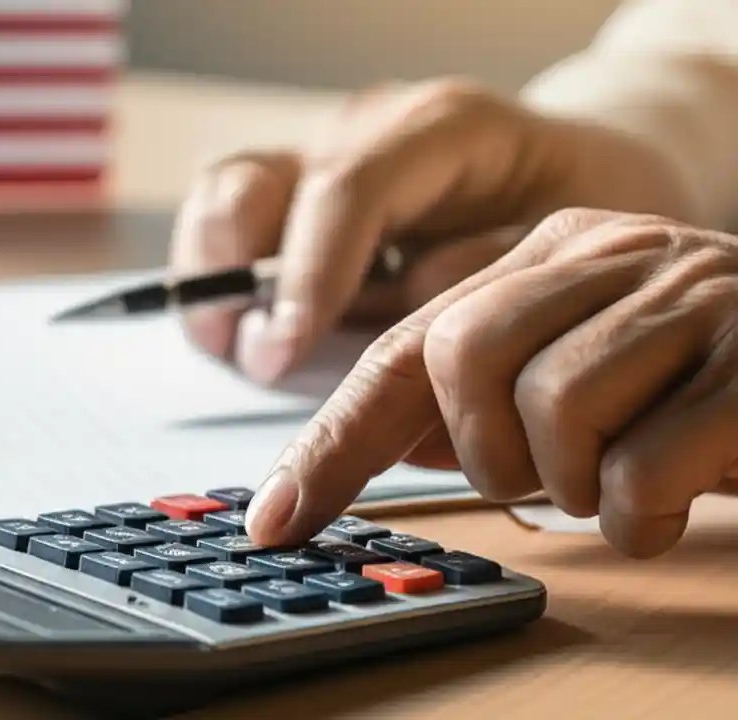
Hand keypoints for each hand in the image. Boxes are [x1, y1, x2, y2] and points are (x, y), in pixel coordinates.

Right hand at [169, 78, 692, 385]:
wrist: (580, 173)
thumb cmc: (581, 213)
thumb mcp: (571, 251)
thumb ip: (483, 287)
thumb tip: (394, 333)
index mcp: (443, 128)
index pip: (348, 190)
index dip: (309, 278)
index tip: (288, 353)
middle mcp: (363, 133)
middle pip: (250, 184)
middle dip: (234, 277)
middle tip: (262, 356)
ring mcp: (320, 158)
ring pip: (221, 204)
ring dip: (216, 286)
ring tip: (252, 350)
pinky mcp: (296, 198)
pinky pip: (226, 236)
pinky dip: (225, 291)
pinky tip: (265, 337)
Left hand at [245, 208, 737, 557]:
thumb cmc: (711, 379)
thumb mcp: (590, 374)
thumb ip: (491, 394)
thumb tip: (393, 441)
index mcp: (554, 254)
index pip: (404, 348)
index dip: (330, 443)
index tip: (274, 520)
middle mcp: (613, 254)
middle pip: (459, 356)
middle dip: (487, 453)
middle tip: (549, 477)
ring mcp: (692, 296)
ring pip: (549, 404)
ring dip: (574, 482)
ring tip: (624, 484)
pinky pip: (642, 465)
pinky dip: (642, 514)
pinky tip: (675, 504)